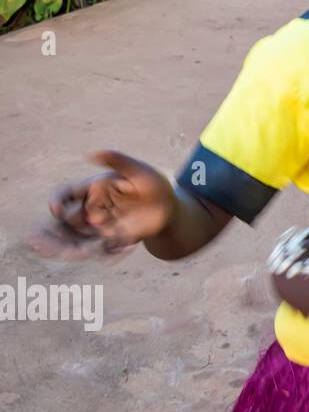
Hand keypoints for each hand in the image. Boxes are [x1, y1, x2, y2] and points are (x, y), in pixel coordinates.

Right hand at [34, 150, 174, 256]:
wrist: (170, 205)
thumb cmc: (151, 183)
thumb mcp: (138, 170)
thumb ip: (116, 161)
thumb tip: (91, 154)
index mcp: (91, 189)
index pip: (66, 195)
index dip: (57, 202)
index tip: (56, 210)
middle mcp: (91, 209)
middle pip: (65, 222)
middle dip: (51, 233)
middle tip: (35, 243)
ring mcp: (100, 226)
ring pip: (77, 239)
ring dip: (69, 248)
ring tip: (68, 255)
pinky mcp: (113, 240)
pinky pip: (103, 249)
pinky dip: (104, 253)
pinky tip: (108, 258)